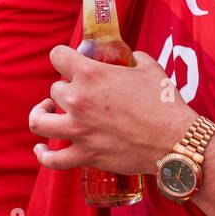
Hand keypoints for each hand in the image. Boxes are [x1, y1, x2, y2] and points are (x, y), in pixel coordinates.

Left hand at [29, 47, 194, 172]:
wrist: (175, 140)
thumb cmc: (165, 103)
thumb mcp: (150, 68)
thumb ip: (133, 58)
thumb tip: (129, 57)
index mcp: (92, 74)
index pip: (58, 56)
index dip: (63, 57)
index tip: (70, 62)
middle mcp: (78, 100)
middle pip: (55, 89)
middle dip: (67, 89)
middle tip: (81, 94)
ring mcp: (79, 130)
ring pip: (40, 121)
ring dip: (42, 114)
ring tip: (50, 113)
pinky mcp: (85, 155)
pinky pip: (52, 159)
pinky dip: (43, 154)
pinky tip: (42, 149)